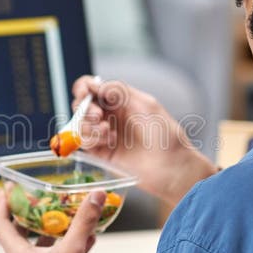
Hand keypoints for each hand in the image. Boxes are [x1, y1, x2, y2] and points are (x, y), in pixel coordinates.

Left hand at [0, 186, 105, 252]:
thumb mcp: (72, 251)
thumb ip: (83, 222)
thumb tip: (95, 196)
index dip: (2, 202)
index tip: (10, 187)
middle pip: (20, 230)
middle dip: (32, 211)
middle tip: (43, 196)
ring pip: (42, 242)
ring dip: (54, 227)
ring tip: (69, 213)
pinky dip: (71, 244)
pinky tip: (91, 236)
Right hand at [72, 76, 217, 205]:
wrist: (171, 167)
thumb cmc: (165, 135)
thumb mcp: (146, 105)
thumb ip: (119, 91)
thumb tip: (95, 84)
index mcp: (121, 101)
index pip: (94, 89)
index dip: (84, 87)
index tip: (84, 91)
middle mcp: (111, 116)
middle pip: (82, 106)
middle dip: (85, 108)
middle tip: (97, 115)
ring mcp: (105, 135)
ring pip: (81, 124)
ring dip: (89, 125)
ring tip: (107, 130)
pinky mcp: (102, 153)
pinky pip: (85, 142)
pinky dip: (92, 139)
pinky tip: (110, 141)